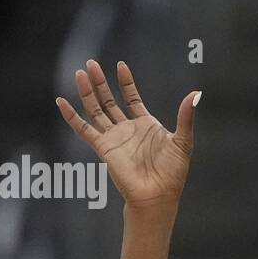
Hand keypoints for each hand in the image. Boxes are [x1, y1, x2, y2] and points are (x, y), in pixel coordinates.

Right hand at [55, 59, 198, 208]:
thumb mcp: (183, 141)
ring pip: (96, 110)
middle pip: (109, 100)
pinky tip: (61, 102)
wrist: (158, 195)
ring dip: (87, 92)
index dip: (126, 83)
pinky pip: (84, 129)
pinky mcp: (104, 147)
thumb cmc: (172, 174)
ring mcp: (114, 138)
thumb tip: (196, 94)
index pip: (132, 98)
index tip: (121, 66)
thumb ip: (186, 117)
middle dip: (101, 82)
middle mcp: (127, 130)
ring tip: (80, 74)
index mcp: (145, 126)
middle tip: (91, 63)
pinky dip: (71, 116)